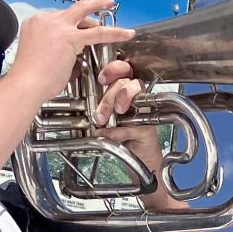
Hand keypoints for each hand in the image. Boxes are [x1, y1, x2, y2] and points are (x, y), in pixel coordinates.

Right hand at [9, 0, 134, 101]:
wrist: (26, 83)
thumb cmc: (30, 78)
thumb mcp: (41, 57)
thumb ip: (58, 53)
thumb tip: (74, 60)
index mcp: (35, 24)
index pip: (58, 19)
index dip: (71, 24)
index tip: (78, 28)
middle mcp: (45, 20)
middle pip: (71, 10)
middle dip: (89, 6)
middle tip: (101, 4)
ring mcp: (58, 26)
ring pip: (84, 12)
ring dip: (100, 8)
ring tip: (111, 7)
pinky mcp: (70, 37)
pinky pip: (97, 32)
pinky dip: (114, 32)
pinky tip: (126, 33)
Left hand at [91, 57, 169, 191]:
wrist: (138, 162)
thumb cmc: (122, 139)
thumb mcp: (104, 121)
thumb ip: (97, 110)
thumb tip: (84, 106)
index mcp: (124, 92)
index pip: (122, 70)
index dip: (113, 69)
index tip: (102, 78)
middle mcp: (137, 98)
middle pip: (125, 81)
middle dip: (109, 95)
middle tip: (100, 113)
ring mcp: (144, 111)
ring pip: (134, 93)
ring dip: (118, 102)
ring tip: (106, 120)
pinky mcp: (148, 128)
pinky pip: (133, 124)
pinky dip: (118, 131)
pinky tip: (109, 135)